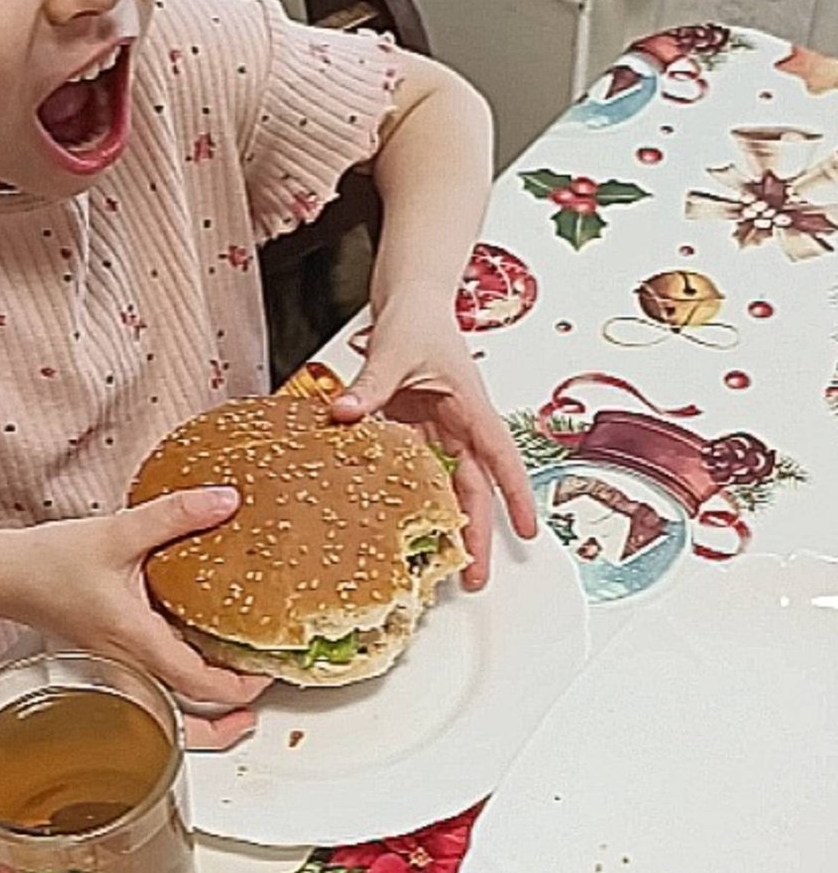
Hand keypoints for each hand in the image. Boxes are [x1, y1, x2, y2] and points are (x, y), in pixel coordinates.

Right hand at [0, 488, 268, 750]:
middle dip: (224, 725)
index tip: (267, 675)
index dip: (239, 688)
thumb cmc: (49, 561)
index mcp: (136, 641)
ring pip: (163, 719)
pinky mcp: (105, 664)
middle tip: (255, 713)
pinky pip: (148, 696)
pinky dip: (176, 699)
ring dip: (200, 720)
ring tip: (233, 707)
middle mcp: (126, 667)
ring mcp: (114, 672)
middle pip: (182, 726)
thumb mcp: (119, 531)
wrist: (1, 576)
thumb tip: (226, 500)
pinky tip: (190, 671)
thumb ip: (176, 514)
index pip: (198, 684)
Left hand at [331, 286, 536, 588]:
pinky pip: (415, 469)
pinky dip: (410, 497)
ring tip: (439, 565)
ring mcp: (437, 429)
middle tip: (474, 575)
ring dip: (446, 523)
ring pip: (447, 485)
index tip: (527, 530)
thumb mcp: (394, 349)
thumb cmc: (418, 316)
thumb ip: (371, 384)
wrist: (408, 297)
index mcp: (470, 406)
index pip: (500, 457)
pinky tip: (398, 526)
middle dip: (477, 532)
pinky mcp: (414, 428)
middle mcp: (459, 423)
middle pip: (474, 486)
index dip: (515, 496)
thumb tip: (345, 411)